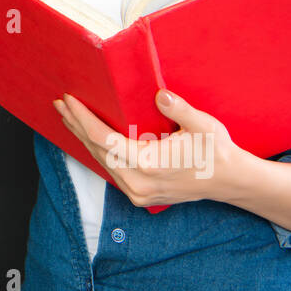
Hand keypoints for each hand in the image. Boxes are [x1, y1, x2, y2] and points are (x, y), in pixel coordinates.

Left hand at [53, 88, 247, 207]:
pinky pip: (111, 171)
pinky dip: (99, 152)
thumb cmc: (216, 151)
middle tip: (60, 104)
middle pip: (96, 150)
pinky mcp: (140, 196)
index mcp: (148, 164)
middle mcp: (138, 182)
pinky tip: (90, 138)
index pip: (103, 138)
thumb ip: (180, 110)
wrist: (230, 181)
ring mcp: (138, 192)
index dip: (83, 118)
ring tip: (69, 117)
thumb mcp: (203, 126)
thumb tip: (160, 95)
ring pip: (102, 162)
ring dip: (84, 138)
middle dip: (76, 125)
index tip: (69, 100)